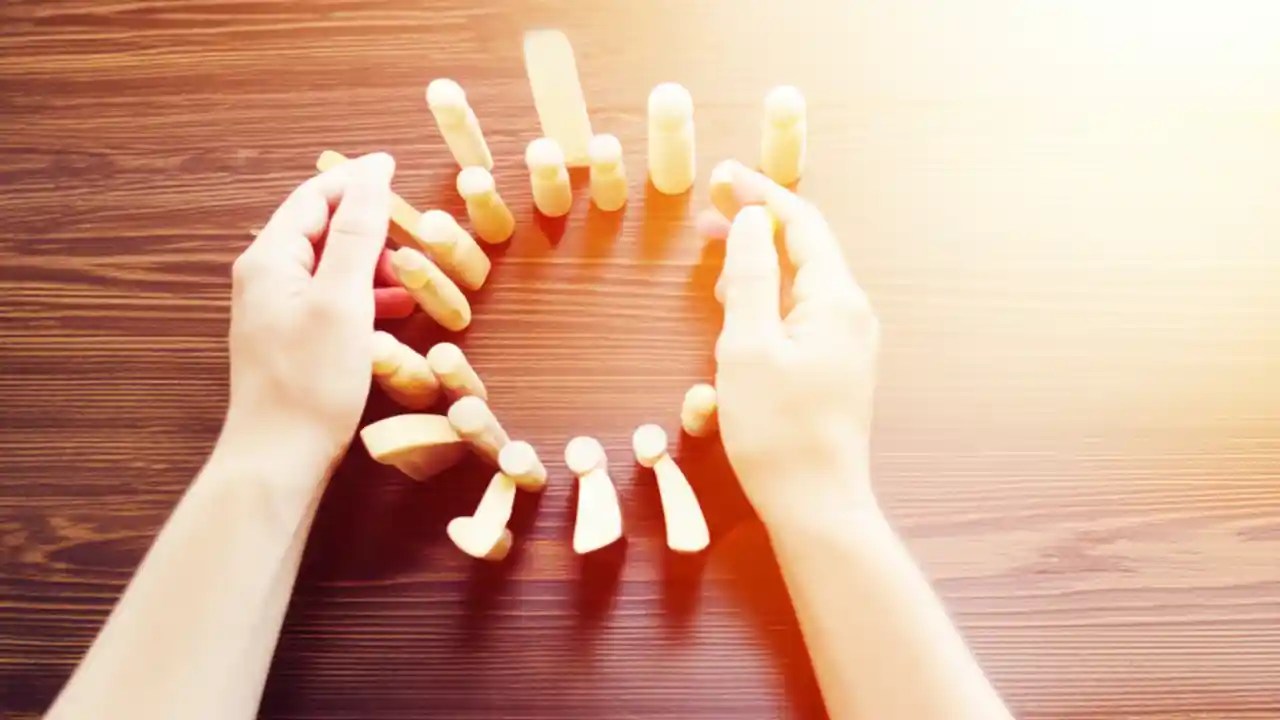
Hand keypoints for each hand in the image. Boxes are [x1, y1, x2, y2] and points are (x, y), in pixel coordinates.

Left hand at [222, 152, 394, 472]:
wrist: (279, 457)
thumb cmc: (310, 382)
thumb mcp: (342, 300)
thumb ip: (358, 234)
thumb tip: (372, 174)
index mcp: (269, 258)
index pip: (314, 196)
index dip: (356, 179)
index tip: (396, 168)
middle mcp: (265, 277)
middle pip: (320, 228)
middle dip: (368, 224)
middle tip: (413, 233)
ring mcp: (275, 309)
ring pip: (328, 265)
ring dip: (370, 262)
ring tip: (411, 274)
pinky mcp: (291, 338)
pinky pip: (330, 298)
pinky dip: (363, 295)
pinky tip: (393, 309)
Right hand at [708, 161, 879, 526]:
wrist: (816, 505)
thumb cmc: (778, 429)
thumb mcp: (747, 346)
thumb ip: (750, 275)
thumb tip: (750, 221)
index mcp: (836, 299)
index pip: (802, 223)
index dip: (759, 195)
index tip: (720, 177)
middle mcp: (849, 315)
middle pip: (800, 252)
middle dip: (751, 235)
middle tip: (702, 221)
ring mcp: (845, 345)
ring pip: (793, 292)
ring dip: (752, 283)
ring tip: (715, 290)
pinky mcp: (833, 372)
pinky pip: (794, 328)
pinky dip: (761, 322)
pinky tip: (731, 345)